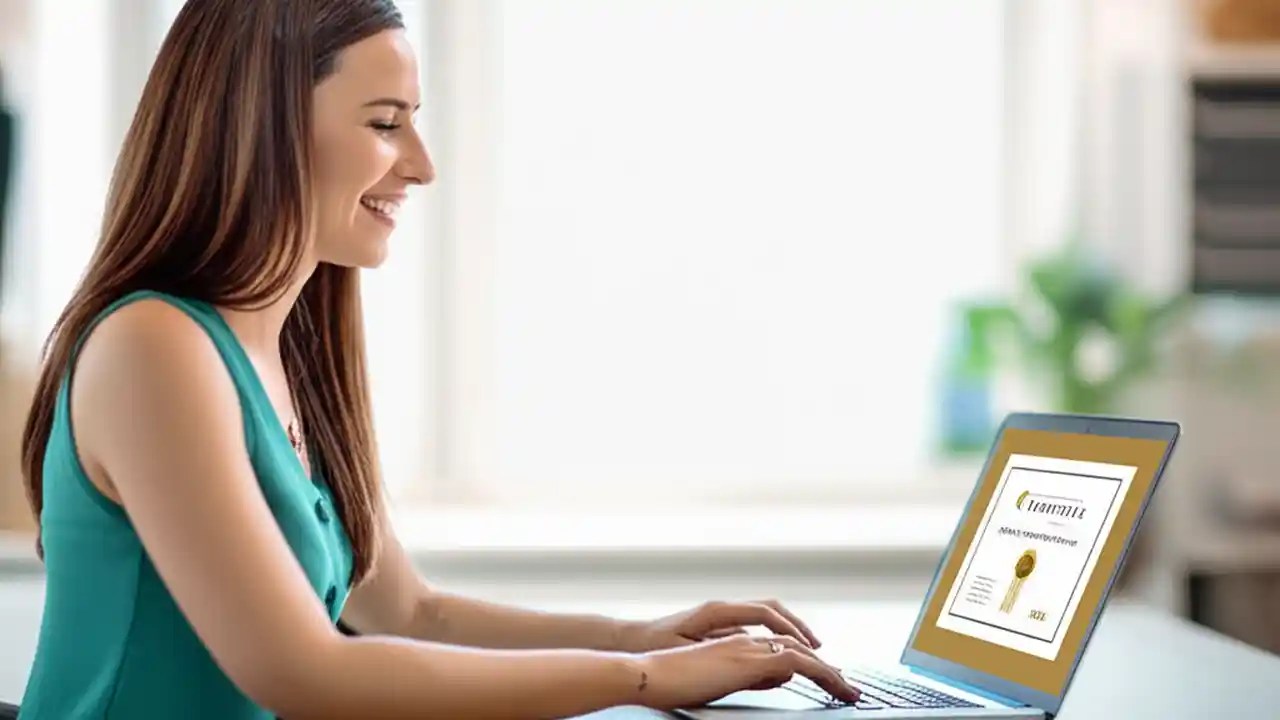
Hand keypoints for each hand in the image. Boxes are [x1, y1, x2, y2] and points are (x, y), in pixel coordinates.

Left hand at [619, 599, 821, 652]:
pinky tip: (780, 656)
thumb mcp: (691, 655)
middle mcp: (722, 608)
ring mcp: (720, 615)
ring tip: (809, 651)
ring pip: (765, 616)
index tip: (814, 649)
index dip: (794, 631)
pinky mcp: (717, 626)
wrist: (630, 641)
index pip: (767, 615)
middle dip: (799, 629)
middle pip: (773, 610)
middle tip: (821, 650)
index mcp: (717, 611)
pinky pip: (754, 627)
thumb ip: (729, 658)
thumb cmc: (654, 647)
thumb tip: (765, 662)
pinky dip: (773, 638)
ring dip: (788, 632)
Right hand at [633, 634, 860, 709]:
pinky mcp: (746, 659)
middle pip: (795, 646)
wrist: (647, 672)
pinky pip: (794, 660)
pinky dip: (818, 671)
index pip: (780, 648)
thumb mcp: (718, 680)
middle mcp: (744, 640)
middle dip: (824, 667)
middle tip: (846, 685)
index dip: (806, 661)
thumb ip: (749, 676)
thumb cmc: (672, 680)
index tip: (826, 678)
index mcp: (734, 644)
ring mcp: (746, 646)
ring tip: (848, 689)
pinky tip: (832, 684)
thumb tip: (780, 677)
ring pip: (800, 651)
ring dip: (828, 670)